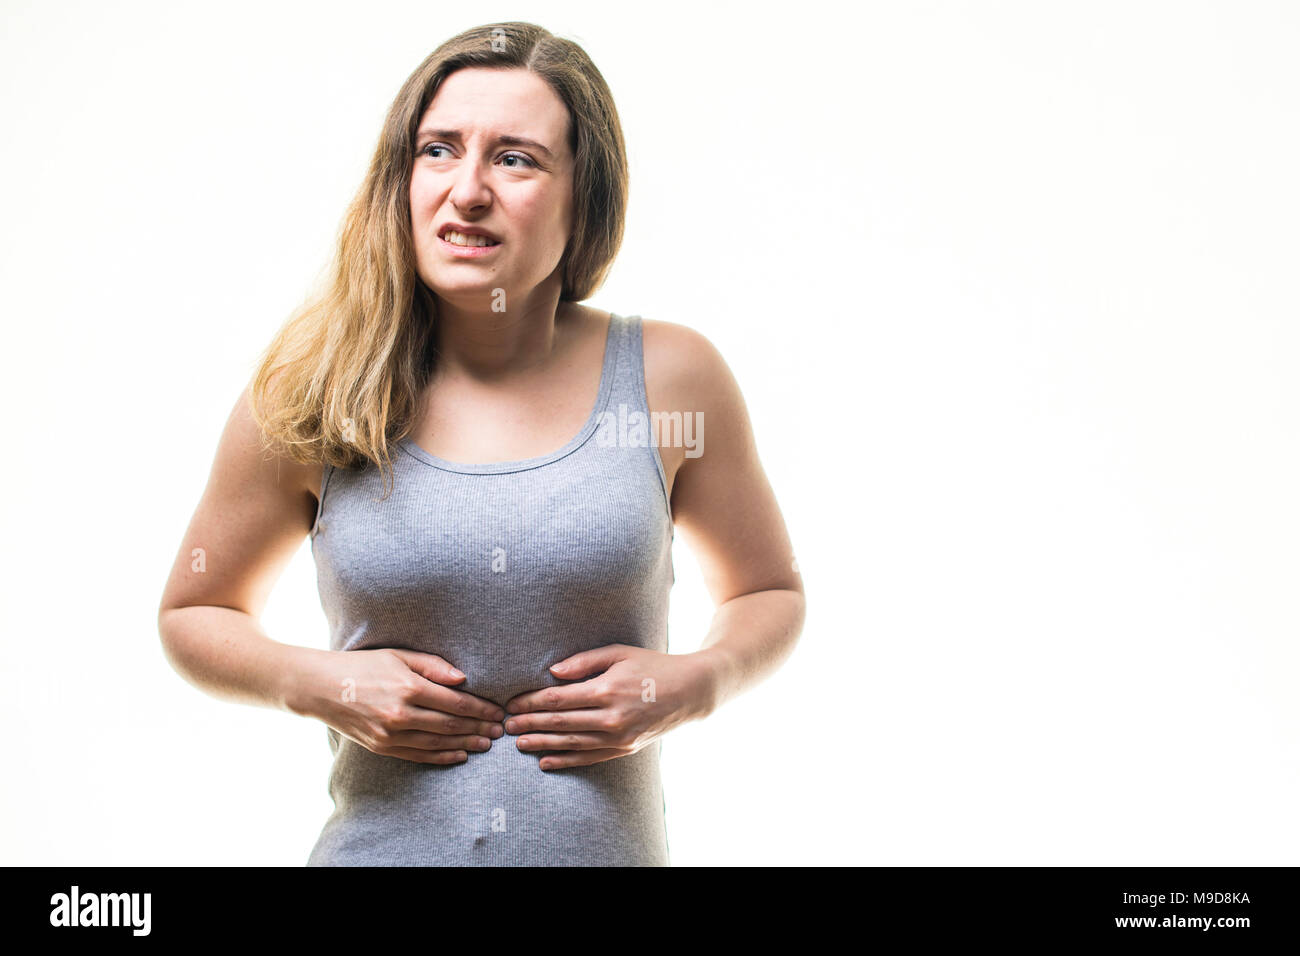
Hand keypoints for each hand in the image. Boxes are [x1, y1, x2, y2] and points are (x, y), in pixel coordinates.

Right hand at [289, 648, 505, 763]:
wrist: (319, 688)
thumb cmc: (362, 665)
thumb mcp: (398, 656)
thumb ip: (432, 666)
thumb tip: (462, 678)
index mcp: (408, 688)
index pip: (455, 702)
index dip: (480, 709)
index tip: (497, 711)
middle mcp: (401, 714)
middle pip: (451, 725)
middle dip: (478, 728)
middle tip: (499, 730)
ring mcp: (390, 734)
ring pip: (437, 743)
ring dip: (465, 744)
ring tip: (486, 744)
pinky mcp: (382, 747)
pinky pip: (419, 755)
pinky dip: (442, 756)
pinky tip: (459, 755)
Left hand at [502, 645, 714, 770]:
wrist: (690, 691)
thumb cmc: (652, 666)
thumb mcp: (619, 653)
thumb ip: (584, 662)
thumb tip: (552, 672)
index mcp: (606, 690)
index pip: (558, 699)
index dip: (531, 702)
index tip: (512, 703)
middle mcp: (611, 717)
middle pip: (559, 722)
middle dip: (529, 723)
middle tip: (506, 725)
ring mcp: (618, 737)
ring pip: (570, 743)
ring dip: (541, 743)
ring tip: (518, 743)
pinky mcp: (625, 749)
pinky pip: (589, 758)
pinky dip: (565, 760)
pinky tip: (546, 761)